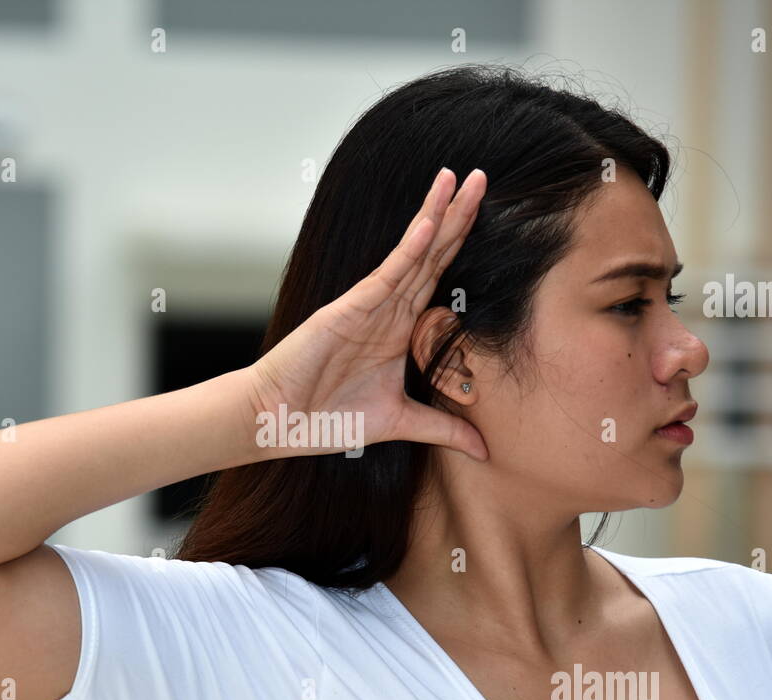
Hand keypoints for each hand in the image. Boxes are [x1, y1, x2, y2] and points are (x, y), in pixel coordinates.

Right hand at [247, 167, 488, 461]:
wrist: (279, 422)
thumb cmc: (327, 418)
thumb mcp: (401, 423)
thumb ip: (442, 428)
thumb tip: (484, 450)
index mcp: (399, 329)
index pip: (439, 278)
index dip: (462, 247)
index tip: (491, 217)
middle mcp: (388, 309)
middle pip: (432, 254)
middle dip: (458, 217)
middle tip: (482, 177)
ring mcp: (369, 306)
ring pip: (412, 254)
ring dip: (436, 217)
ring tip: (458, 180)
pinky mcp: (348, 310)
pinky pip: (385, 275)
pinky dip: (408, 250)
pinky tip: (429, 224)